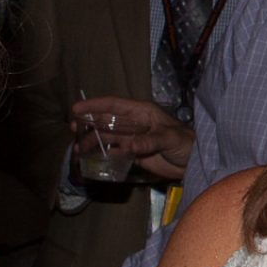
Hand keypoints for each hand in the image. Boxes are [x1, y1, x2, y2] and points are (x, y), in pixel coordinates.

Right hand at [71, 95, 192, 173]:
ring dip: (93, 141)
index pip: (114, 105)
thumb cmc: (186, 142)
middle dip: (88, 123)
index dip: (94, 105)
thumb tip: (126, 146)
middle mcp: (134, 124)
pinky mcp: (134, 154)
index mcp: (141, 112)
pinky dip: (103, 155)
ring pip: (107, 138)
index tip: (76, 108)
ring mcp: (132, 139)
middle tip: (71, 128)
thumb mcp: (170, 138)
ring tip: (78, 149)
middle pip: (106, 120)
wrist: (195, 162)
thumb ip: (149, 142)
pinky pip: (114, 153)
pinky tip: (92, 159)